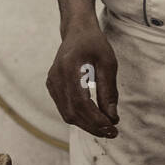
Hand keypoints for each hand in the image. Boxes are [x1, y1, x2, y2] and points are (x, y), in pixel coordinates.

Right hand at [46, 16, 119, 137]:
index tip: (113, 128)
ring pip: (67, 114)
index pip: (81, 103)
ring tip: (106, 128)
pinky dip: (79, 116)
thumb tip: (112, 118)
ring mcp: (51, 83)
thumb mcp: (108, 63)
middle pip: (72, 113)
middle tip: (112, 132)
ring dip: (86, 124)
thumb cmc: (95, 44)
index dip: (96, 120)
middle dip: (92, 126)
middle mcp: (56, 78)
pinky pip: (64, 108)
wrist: (77, 31)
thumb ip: (109, 91)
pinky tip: (94, 118)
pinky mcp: (52, 86)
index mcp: (69, 69)